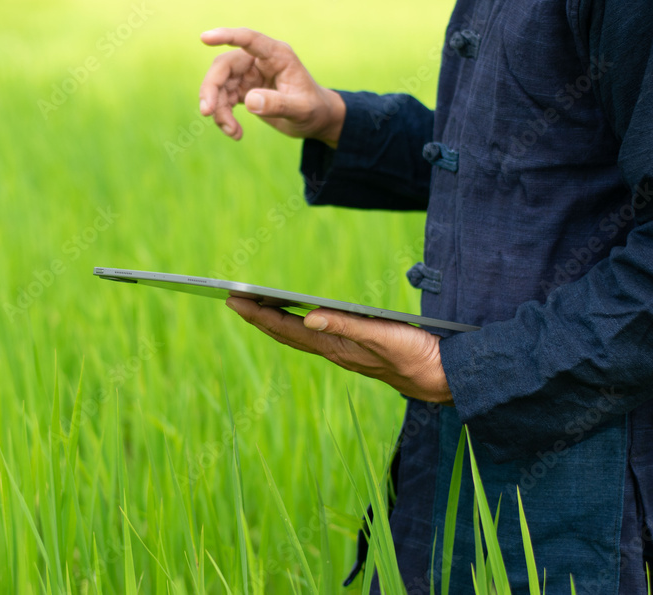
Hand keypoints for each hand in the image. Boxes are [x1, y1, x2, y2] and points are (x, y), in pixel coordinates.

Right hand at [198, 27, 345, 143]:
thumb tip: (249, 101)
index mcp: (277, 55)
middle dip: (211, 89)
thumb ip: (278, 104)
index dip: (226, 36)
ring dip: (218, 109)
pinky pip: (222, 99)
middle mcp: (260, 60)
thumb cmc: (314, 110)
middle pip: (224, 66)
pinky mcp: (243, 89)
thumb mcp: (301, 110)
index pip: (248, 39)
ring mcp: (249, 74)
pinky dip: (223, 116)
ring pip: (219, 85)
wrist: (315, 120)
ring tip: (233, 132)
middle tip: (208, 113)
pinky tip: (236, 133)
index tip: (205, 38)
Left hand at [225, 297, 452, 403]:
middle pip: (287, 333)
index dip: (259, 315)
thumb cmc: (418, 357)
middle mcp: (335, 352)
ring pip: (300, 336)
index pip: (287, 329)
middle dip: (258, 316)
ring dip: (276, 321)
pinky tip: (297, 316)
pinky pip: (316, 336)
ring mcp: (345, 353)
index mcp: (336, 348)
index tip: (234, 299)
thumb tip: (308, 318)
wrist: (446, 380)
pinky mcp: (356, 350)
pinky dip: (299, 324)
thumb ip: (347, 326)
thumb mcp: (383, 336)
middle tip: (233, 298)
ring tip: (256, 305)